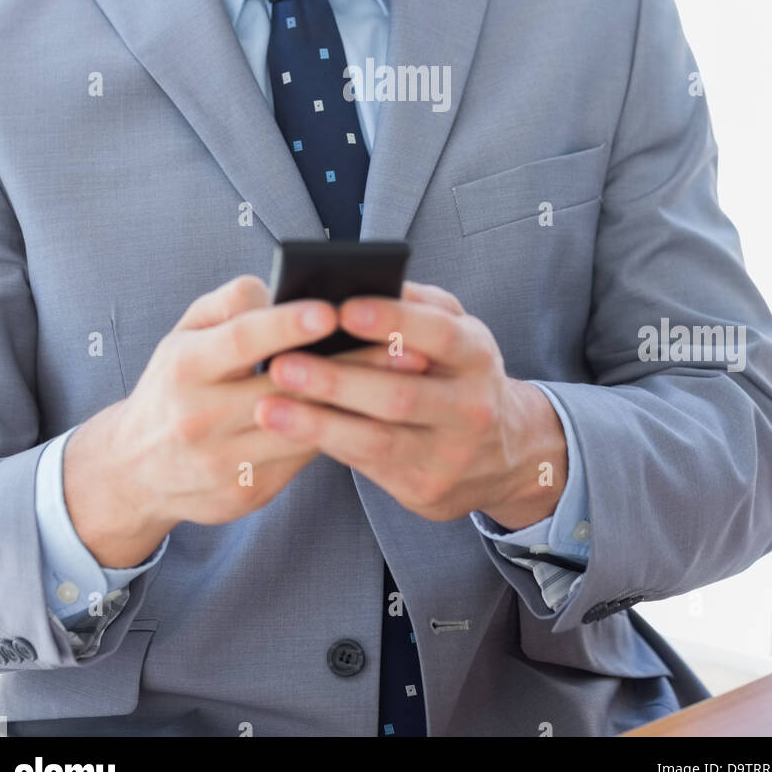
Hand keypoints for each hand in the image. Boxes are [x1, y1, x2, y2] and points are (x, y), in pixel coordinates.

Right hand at [63, 274, 386, 566]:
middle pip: (286, 389)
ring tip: (405, 375)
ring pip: (304, 429)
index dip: (287, 325)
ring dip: (358, 403)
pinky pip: (303, 459)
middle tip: (403, 344)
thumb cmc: (175, 383)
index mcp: (184, 366)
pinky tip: (379, 411)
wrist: (136, 469)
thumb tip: (278, 289)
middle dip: (349, 366)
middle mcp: (200, 416)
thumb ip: (228, 304)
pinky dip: (341, 433)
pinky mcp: (246, 492)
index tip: (332, 310)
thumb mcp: (183, 334)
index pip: (240, 341)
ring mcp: (223, 461)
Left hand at [255, 281, 567, 527]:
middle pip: (399, 395)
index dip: (390, 321)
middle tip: (281, 363)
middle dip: (336, 380)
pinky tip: (285, 430)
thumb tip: (358, 283)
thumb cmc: (459, 372)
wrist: (506, 453)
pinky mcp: (425, 489)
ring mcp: (449, 454)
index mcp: (476, 354)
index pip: (437, 334)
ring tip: (266, 405)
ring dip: (317, 423)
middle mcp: (470, 407)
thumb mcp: (454, 331)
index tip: (340, 309)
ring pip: (377, 439)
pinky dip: (324, 444)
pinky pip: (367, 466)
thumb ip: (415, 305)